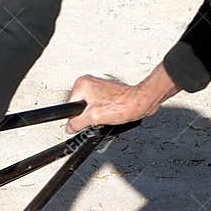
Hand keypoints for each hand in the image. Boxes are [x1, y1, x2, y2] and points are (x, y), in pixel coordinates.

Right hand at [66, 64, 180, 131]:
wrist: (141, 102)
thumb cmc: (124, 104)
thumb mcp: (94, 118)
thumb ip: (76, 123)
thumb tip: (69, 128)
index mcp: (82, 84)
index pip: (69, 108)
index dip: (76, 119)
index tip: (86, 122)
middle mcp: (89, 82)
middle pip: (78, 108)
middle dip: (87, 117)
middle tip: (99, 118)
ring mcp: (98, 87)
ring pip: (88, 109)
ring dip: (95, 115)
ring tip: (107, 115)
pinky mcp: (105, 93)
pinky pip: (97, 106)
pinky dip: (102, 112)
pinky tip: (110, 113)